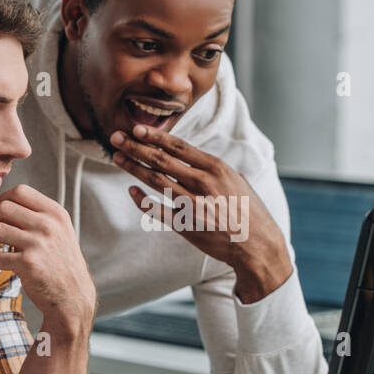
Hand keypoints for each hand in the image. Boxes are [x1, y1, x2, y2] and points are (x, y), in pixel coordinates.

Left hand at [0, 185, 96, 336]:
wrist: (73, 296)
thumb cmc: (60, 263)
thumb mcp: (58, 232)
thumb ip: (35, 216)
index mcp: (55, 214)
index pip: (20, 191)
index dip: (3, 200)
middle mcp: (49, 225)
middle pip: (3, 207)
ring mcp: (39, 244)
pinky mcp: (29, 264)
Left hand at [109, 125, 292, 302]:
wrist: (257, 244)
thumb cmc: (248, 210)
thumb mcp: (237, 180)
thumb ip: (212, 168)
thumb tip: (190, 157)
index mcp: (216, 169)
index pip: (179, 147)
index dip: (155, 137)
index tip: (137, 129)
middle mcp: (203, 184)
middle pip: (162, 161)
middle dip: (136, 147)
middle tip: (117, 138)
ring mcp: (193, 205)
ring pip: (156, 181)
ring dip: (134, 168)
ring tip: (118, 157)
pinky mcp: (186, 225)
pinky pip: (157, 210)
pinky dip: (142, 200)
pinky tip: (132, 191)